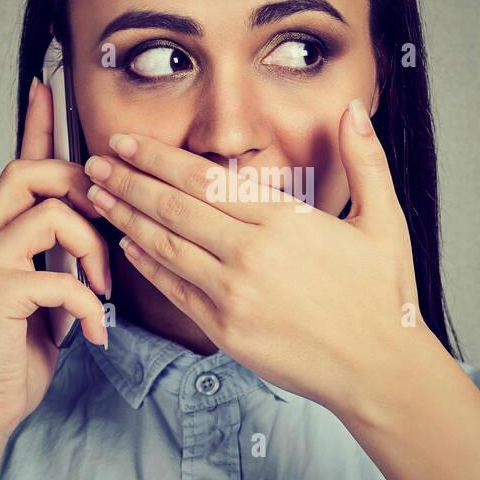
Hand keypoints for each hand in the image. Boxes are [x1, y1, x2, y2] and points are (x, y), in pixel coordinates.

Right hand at [0, 78, 111, 435]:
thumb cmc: (13, 360)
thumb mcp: (47, 301)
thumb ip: (61, 263)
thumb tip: (101, 241)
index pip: (16, 166)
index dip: (34, 126)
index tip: (47, 87)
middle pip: (30, 172)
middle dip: (82, 186)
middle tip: (107, 224)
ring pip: (51, 213)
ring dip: (93, 246)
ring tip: (103, 289)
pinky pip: (58, 274)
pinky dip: (87, 302)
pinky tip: (92, 331)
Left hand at [83, 98, 428, 413]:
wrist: (380, 370)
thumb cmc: (383, 297)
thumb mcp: (385, 221)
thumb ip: (366, 161)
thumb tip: (354, 109)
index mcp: (284, 220)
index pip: (203, 178)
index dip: (157, 158)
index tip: (126, 144)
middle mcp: (250, 253)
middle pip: (172, 207)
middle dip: (127, 182)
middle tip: (93, 164)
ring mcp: (233, 294)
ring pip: (165, 246)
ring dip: (125, 219)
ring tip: (97, 198)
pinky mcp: (224, 330)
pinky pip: (174, 290)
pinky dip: (146, 266)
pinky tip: (127, 248)